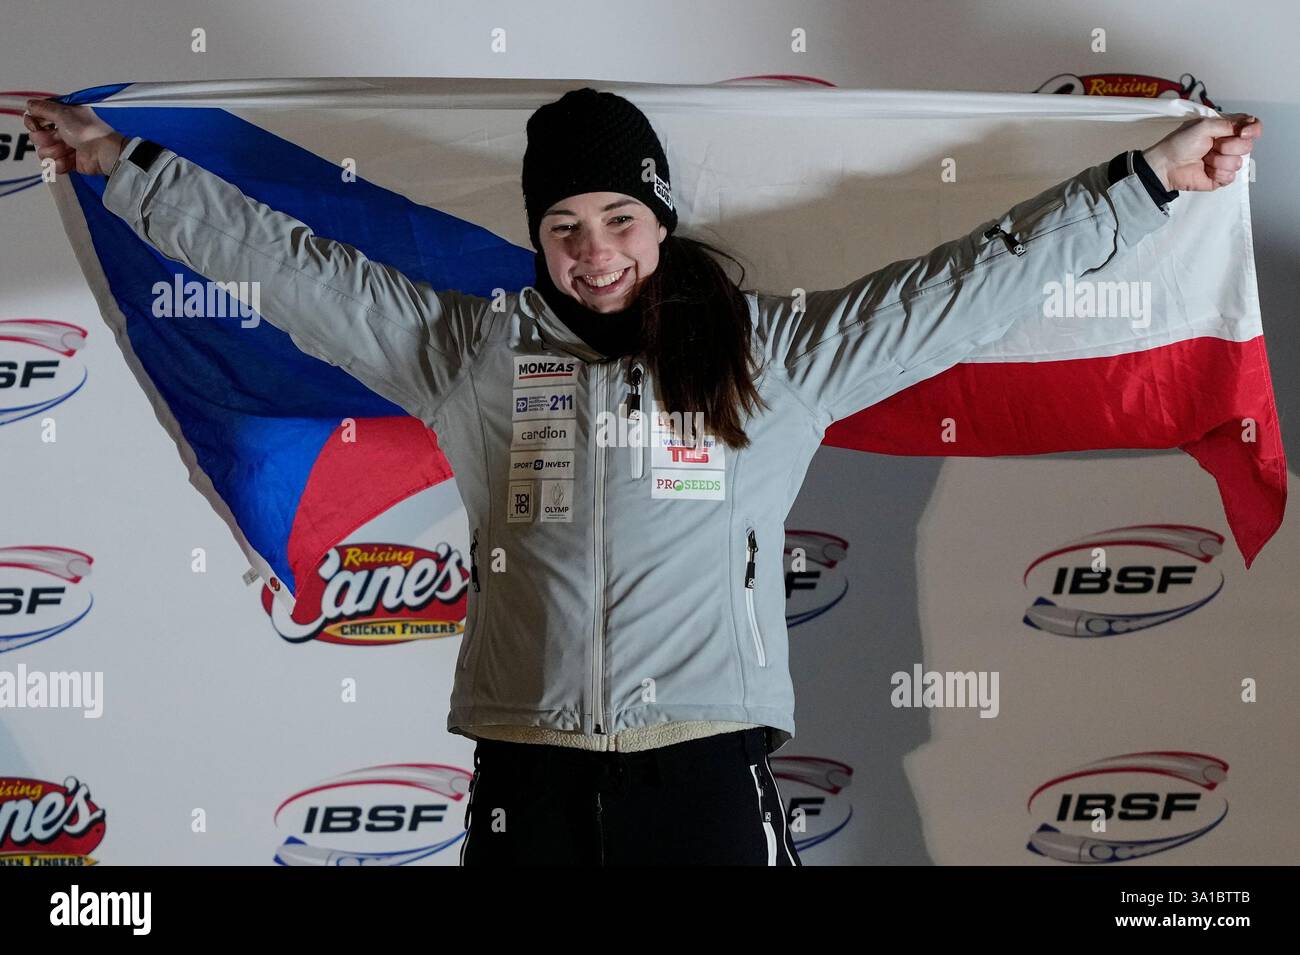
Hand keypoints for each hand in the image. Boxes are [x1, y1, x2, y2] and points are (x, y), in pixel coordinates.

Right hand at [22, 98, 126, 176]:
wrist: (105, 154)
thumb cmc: (89, 132)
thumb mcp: (64, 113)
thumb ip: (44, 108)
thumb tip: (30, 104)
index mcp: (62, 115)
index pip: (36, 118)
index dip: (33, 123)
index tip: (35, 125)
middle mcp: (62, 130)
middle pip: (37, 136)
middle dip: (46, 139)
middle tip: (60, 138)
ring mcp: (65, 147)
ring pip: (43, 152)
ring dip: (55, 152)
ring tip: (69, 149)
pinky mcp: (69, 162)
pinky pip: (53, 165)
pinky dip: (60, 164)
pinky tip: (70, 160)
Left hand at [1141, 112, 1261, 192]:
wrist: (1165, 165)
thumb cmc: (1179, 143)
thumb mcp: (1204, 126)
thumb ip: (1229, 123)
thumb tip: (1250, 124)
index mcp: (1226, 129)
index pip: (1253, 127)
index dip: (1253, 130)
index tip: (1242, 133)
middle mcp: (1229, 145)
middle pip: (1247, 146)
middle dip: (1227, 146)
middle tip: (1210, 146)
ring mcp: (1225, 162)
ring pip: (1238, 162)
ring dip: (1218, 161)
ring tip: (1204, 158)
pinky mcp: (1220, 178)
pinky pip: (1230, 177)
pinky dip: (1216, 173)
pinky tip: (1205, 170)